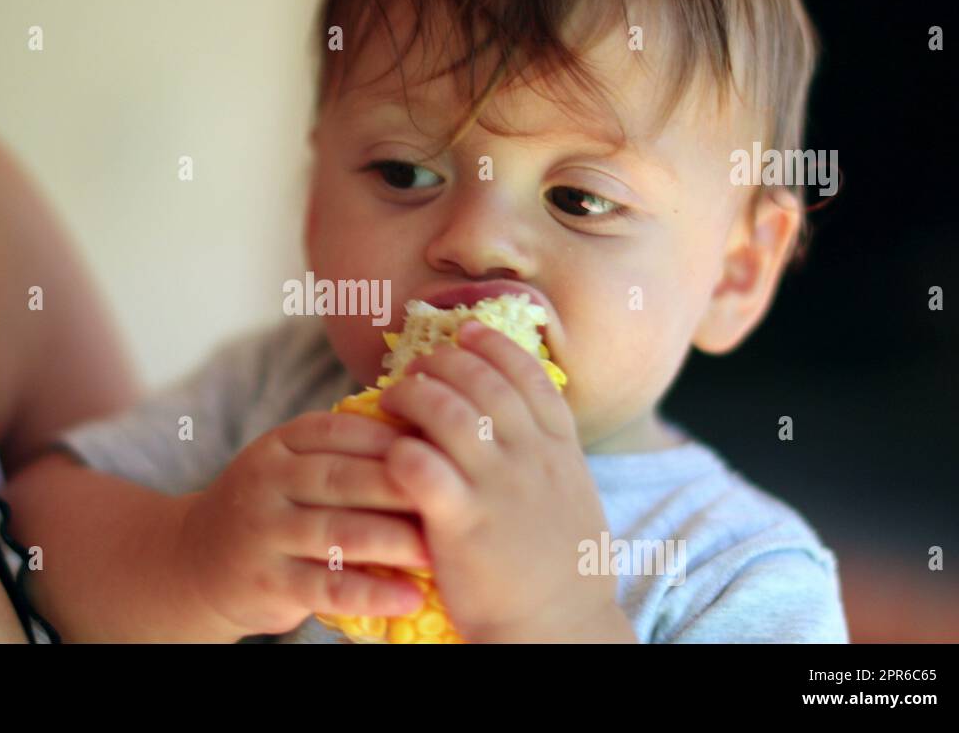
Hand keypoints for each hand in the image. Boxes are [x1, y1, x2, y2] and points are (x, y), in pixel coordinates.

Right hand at [176, 411, 428, 636]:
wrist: (194, 562)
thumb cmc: (272, 509)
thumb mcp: (292, 466)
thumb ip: (345, 452)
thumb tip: (431, 436)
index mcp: (281, 444)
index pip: (342, 432)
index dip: (394, 439)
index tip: (444, 449)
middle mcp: (268, 482)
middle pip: (343, 479)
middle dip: (403, 488)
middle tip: (457, 497)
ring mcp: (264, 532)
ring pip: (337, 532)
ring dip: (393, 541)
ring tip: (439, 550)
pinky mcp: (266, 582)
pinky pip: (326, 588)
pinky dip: (372, 593)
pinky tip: (410, 597)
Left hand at [378, 320, 633, 641]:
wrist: (557, 628)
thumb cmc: (558, 569)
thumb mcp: (571, 496)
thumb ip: (547, 452)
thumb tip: (522, 417)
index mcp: (561, 449)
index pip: (529, 373)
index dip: (493, 344)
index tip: (465, 331)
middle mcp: (532, 458)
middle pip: (482, 380)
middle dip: (443, 362)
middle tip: (418, 367)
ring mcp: (498, 487)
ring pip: (447, 409)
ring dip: (413, 395)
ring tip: (392, 400)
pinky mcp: (461, 522)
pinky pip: (418, 464)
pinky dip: (398, 449)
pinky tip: (387, 453)